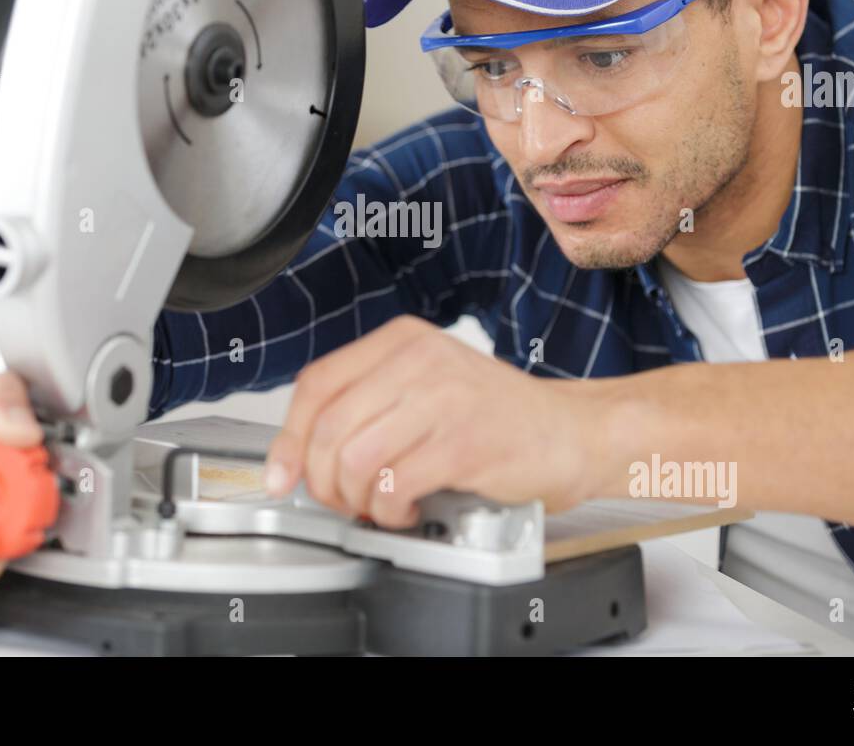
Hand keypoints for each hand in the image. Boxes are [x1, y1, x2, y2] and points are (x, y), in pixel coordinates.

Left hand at [264, 316, 606, 526]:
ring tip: (380, 506)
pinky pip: (393, 486)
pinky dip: (390, 512)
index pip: (317, 384)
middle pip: (329, 427)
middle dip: (323, 481)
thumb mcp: (426, 388)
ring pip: (354, 459)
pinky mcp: (462, 443)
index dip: (290, 437)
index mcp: (403, 341)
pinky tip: (409, 509)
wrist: (571, 434)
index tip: (282, 474)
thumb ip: (369, 406)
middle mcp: (420, 361)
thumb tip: (301, 454)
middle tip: (343, 500)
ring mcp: (442, 399)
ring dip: (357, 500)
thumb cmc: (497, 418)